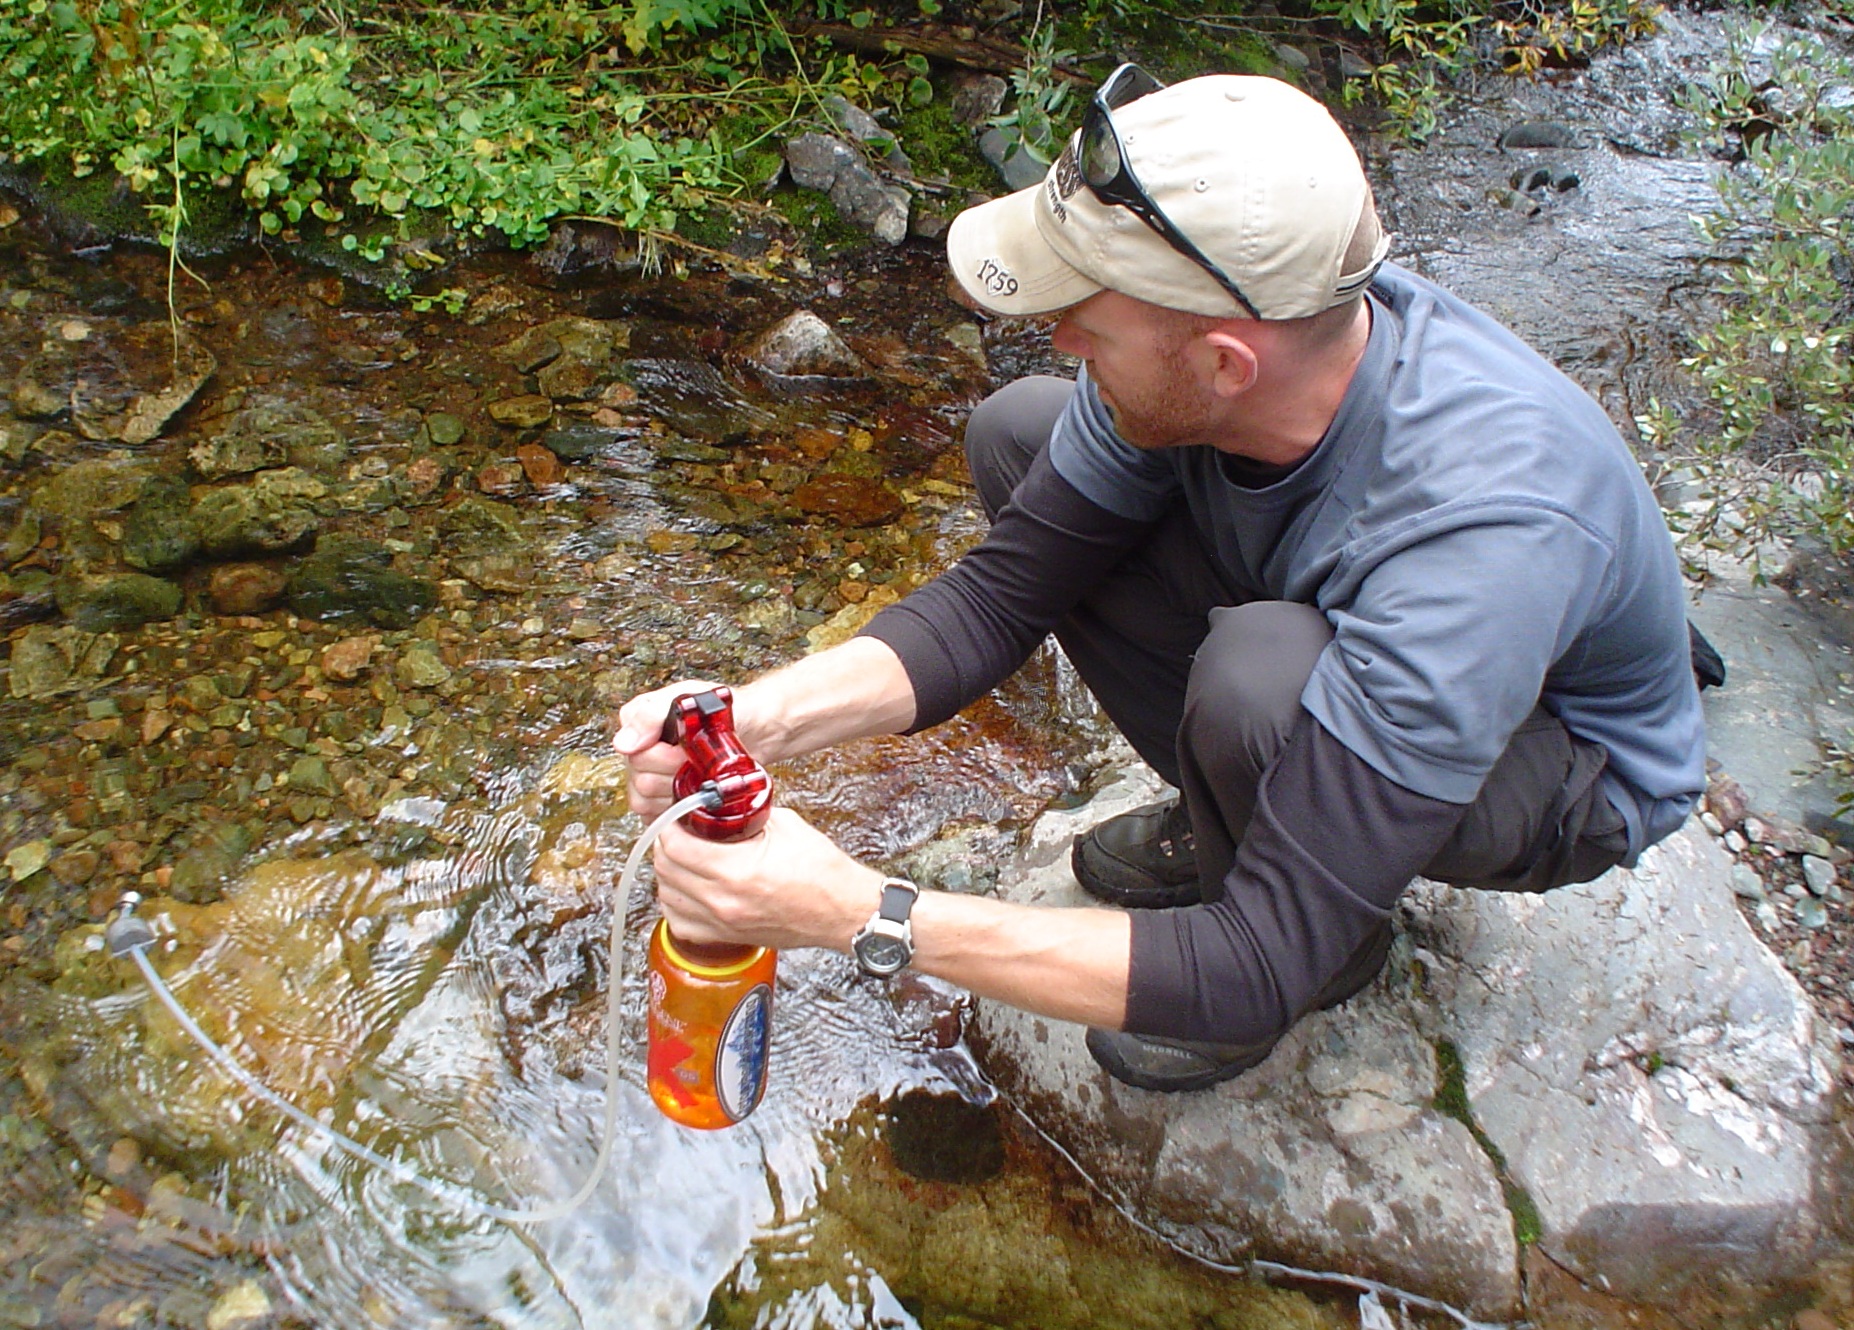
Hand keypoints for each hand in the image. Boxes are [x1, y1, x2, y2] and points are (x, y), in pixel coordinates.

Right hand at [612, 678, 723, 819]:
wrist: (756, 730)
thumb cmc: (727, 710)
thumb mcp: (691, 699)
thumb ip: (651, 716)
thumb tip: (622, 744)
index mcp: (639, 723)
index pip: (633, 755)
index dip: (663, 757)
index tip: (686, 748)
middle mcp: (640, 749)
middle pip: (639, 781)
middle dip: (674, 774)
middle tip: (697, 763)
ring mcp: (650, 775)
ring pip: (645, 801)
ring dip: (677, 791)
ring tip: (698, 776)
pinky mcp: (663, 798)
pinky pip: (654, 816)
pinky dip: (676, 810)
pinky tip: (694, 793)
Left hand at [651, 808, 880, 952]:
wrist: (843, 910)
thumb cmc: (822, 873)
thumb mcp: (785, 826)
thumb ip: (746, 815)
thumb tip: (723, 804)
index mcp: (735, 870)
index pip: (675, 847)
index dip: (669, 827)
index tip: (675, 818)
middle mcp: (723, 901)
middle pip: (666, 871)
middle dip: (666, 847)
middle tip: (677, 833)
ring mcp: (723, 923)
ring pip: (667, 898)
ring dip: (669, 875)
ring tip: (681, 860)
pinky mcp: (728, 937)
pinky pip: (681, 925)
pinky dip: (676, 906)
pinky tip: (687, 891)